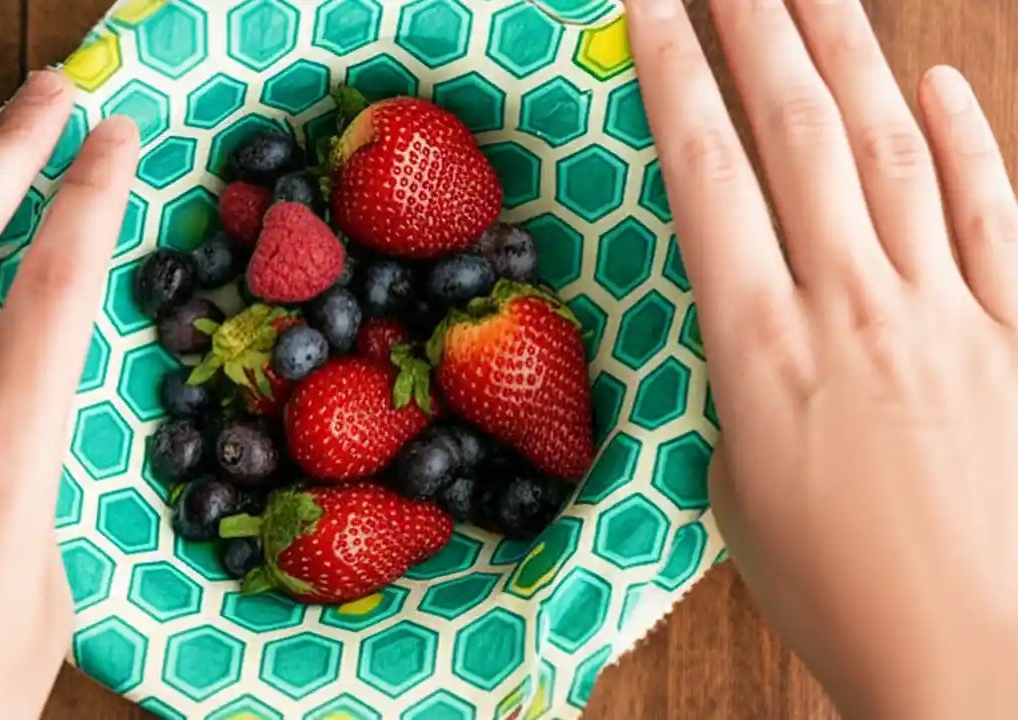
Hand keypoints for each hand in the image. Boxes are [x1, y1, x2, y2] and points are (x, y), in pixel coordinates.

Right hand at [627, 1, 1017, 716]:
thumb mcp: (737, 489)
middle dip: (756, 28)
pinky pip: (995, 218)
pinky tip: (937, 87)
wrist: (973, 663)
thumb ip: (741, 386)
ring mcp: (949, 314)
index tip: (650, 10)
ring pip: (893, 151)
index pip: (708, 176)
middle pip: (799, 133)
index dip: (674, 78)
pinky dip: (970, 142)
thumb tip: (753, 327)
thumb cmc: (837, 594)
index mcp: (763, 351)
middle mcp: (856, 309)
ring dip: (851, 54)